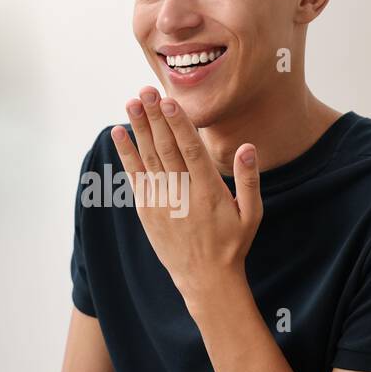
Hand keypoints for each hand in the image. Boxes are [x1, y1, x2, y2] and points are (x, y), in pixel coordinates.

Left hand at [110, 86, 261, 309]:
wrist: (205, 280)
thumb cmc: (233, 244)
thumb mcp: (252, 214)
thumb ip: (249, 180)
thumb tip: (248, 146)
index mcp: (209, 192)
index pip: (190, 150)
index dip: (178, 124)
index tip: (169, 101)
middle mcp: (182, 195)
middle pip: (165, 148)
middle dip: (155, 118)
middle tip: (145, 90)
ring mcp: (162, 203)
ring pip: (148, 159)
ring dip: (139, 129)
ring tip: (132, 102)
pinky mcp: (147, 211)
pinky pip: (135, 177)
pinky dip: (126, 154)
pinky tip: (119, 133)